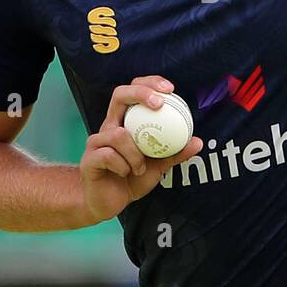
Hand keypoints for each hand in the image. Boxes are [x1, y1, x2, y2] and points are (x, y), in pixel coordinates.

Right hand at [80, 75, 202, 222]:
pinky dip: (123, 166)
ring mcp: (96, 141)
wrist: (107, 203)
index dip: (149, 83)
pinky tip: (125, 173)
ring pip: (118, 134)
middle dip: (140, 94)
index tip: (170, 89)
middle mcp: (109, 126)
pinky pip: (108, 156)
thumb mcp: (158, 165)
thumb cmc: (130, 179)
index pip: (133, 91)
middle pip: (119, 94)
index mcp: (124, 122)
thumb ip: (175, 153)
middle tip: (159, 104)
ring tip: (139, 168)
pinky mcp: (89, 159)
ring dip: (135, 154)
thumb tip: (198, 141)